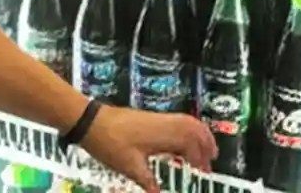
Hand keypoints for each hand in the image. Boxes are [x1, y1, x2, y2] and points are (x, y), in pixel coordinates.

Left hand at [78, 106, 216, 192]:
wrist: (90, 121)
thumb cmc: (109, 142)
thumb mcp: (130, 168)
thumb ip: (148, 182)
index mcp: (162, 133)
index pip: (190, 142)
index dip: (200, 157)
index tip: (204, 171)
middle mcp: (162, 123)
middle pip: (193, 126)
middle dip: (205, 141)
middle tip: (211, 159)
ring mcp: (155, 119)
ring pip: (185, 121)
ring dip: (196, 135)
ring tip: (200, 151)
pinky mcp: (148, 119)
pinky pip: (174, 122)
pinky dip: (183, 132)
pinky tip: (178, 146)